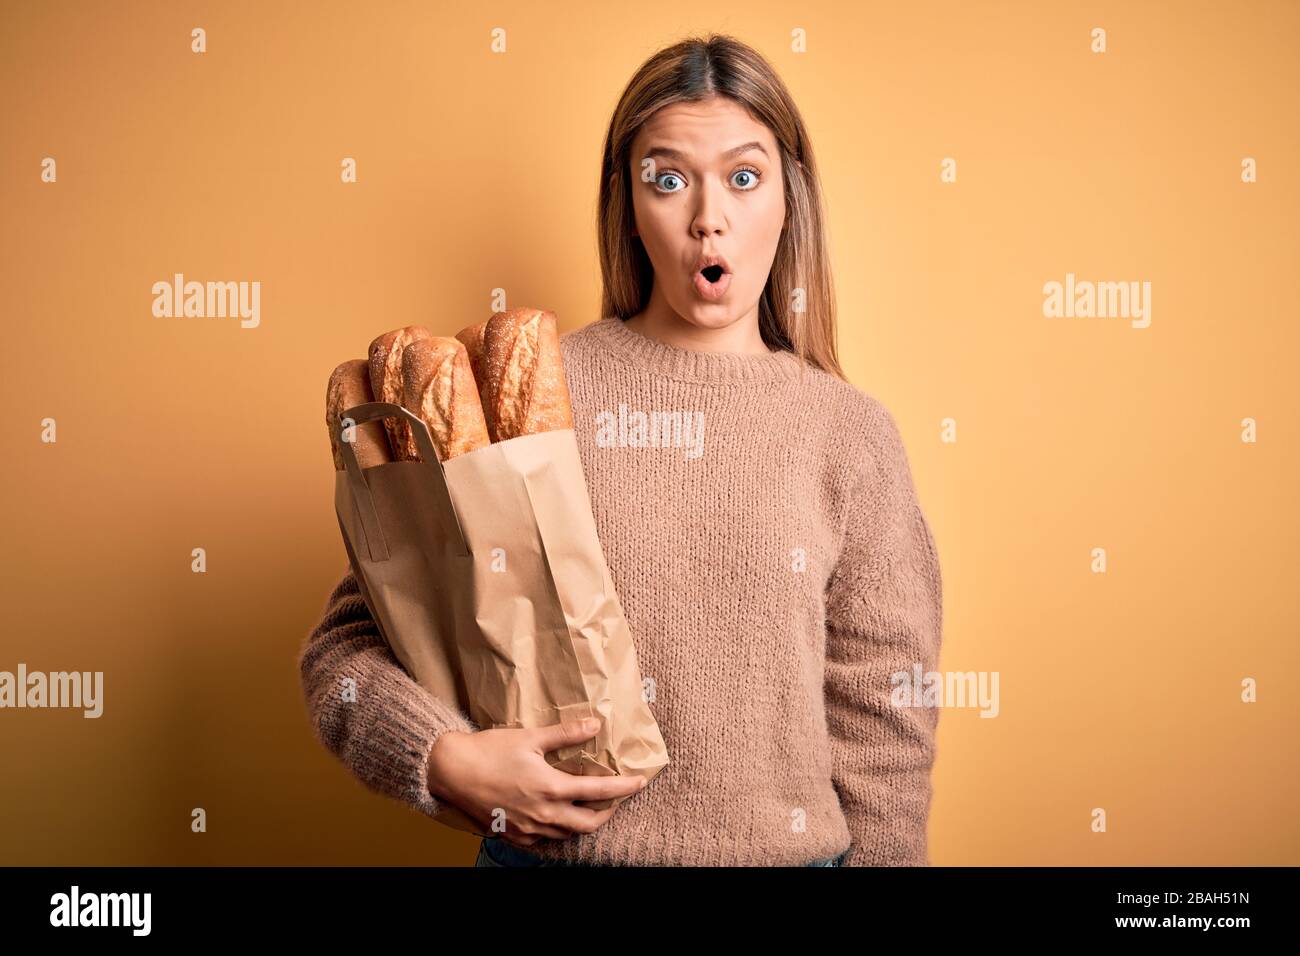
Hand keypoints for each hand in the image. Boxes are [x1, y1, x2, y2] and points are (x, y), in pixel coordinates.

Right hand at [427, 717, 646, 847]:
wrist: (450, 770)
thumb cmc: (489, 751)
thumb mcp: (530, 737)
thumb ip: (566, 734)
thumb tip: (595, 725)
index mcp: (550, 788)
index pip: (598, 793)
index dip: (623, 788)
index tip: (639, 782)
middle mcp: (542, 814)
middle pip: (587, 824)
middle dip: (607, 813)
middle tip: (614, 800)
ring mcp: (527, 829)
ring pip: (566, 833)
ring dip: (581, 822)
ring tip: (587, 806)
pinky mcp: (511, 835)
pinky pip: (543, 839)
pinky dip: (556, 830)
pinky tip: (555, 816)